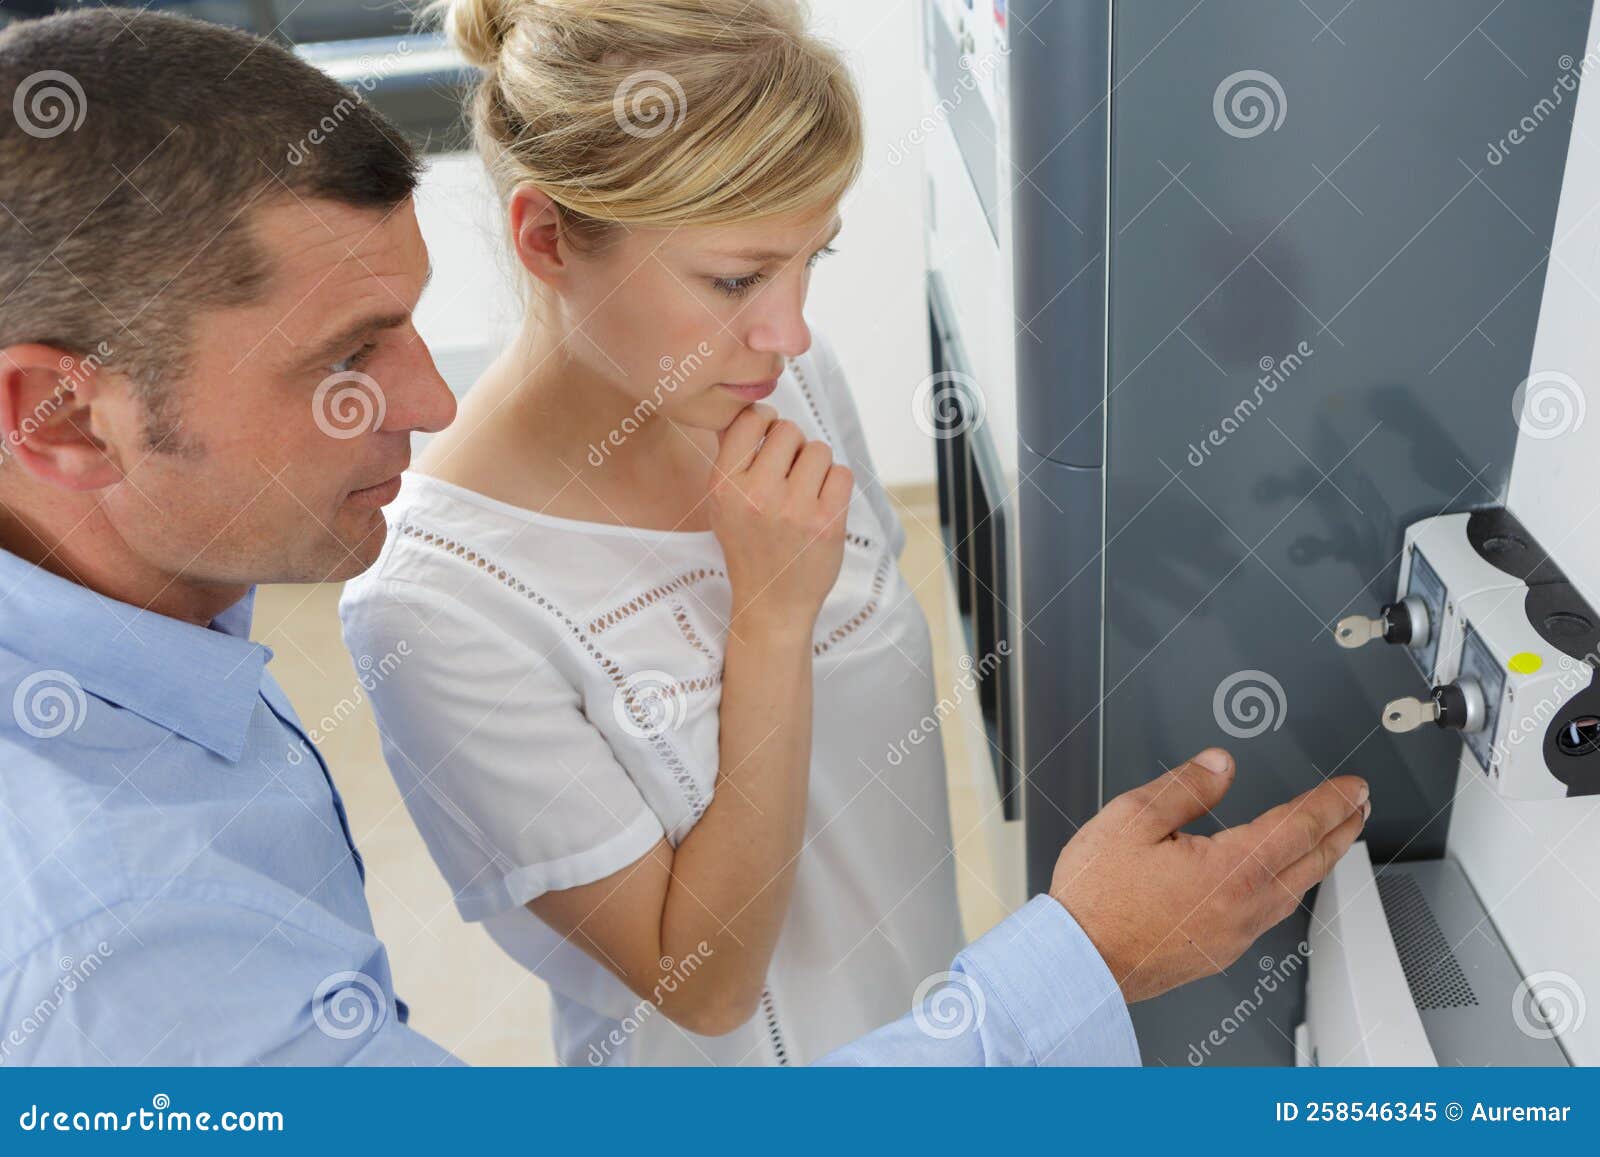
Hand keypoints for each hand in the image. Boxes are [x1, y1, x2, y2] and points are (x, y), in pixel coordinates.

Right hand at [708, 403, 852, 628]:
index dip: (765, 421)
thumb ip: (731, 457)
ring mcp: (793, 509)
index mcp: (723, 485)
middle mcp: (756, 494)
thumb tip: (745, 410)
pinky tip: (822, 504)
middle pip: (788, 430)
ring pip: (818, 450)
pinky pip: (842, 473)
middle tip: (789, 474)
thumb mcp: (722, 504)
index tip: (770, 438)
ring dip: (816, 466)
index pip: (750, 420)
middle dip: (793, 446)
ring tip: (805, 492)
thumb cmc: (749, 547)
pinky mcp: (827, 523)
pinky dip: (836, 485)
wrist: (771, 603)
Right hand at [1048, 747, 1367, 1003]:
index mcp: (1230, 869)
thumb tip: (1219, 765)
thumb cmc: (1097, 899)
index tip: (1353, 787)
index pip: (1299, 826)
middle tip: (1358, 808)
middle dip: (1341, 831)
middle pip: (1311, 863)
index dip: (1331, 802)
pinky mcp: (1218, 952)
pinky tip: (1278, 881)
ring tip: (1328, 841)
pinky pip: (1270, 914)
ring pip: (1294, 892)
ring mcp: (1234, 935)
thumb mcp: (1131, 818)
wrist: (1077, 962)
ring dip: (1319, 860)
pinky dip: (1289, 887)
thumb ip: (1185, 786)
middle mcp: (1244, 907)